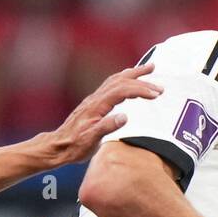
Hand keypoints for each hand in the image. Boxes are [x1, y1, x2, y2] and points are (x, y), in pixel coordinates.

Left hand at [43, 64, 161, 166]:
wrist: (58, 146)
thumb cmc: (74, 146)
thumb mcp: (91, 140)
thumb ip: (107, 127)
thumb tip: (124, 117)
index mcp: (97, 106)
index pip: (122, 90)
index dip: (140, 90)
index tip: (156, 94)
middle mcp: (96, 98)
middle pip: (121, 81)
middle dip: (141, 79)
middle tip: (159, 81)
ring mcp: (94, 99)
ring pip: (115, 80)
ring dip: (133, 74)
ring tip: (148, 69)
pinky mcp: (93, 103)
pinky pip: (111, 85)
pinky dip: (123, 79)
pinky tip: (127, 81)